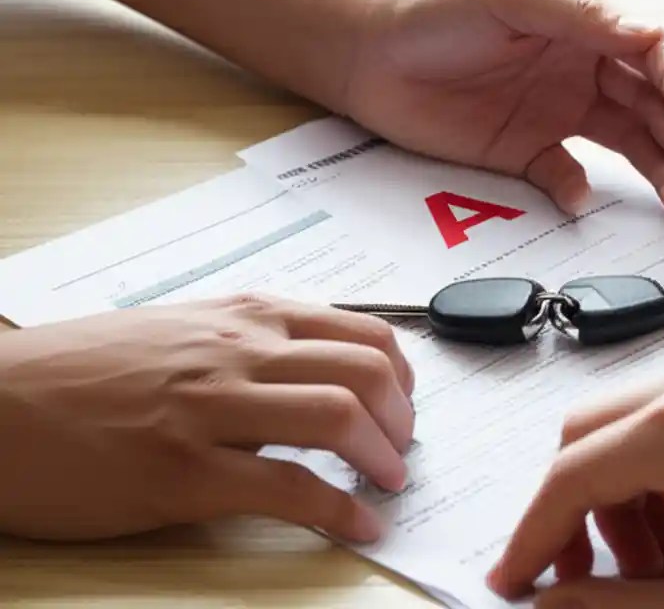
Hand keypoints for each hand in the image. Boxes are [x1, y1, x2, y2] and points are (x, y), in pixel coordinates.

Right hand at [0, 294, 413, 541]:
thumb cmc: (78, 373)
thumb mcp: (177, 332)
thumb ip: (247, 344)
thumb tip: (313, 375)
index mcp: (241, 316)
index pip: (360, 330)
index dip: (402, 374)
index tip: (405, 404)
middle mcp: (236, 350)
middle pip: (366, 369)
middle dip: (404, 417)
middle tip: (403, 450)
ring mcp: (210, 408)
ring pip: (338, 416)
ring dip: (383, 457)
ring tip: (389, 484)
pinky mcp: (183, 471)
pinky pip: (289, 488)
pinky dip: (341, 511)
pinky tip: (358, 527)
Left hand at [340, 0, 663, 213]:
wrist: (365, 54)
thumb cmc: (434, 9)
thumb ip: (580, 17)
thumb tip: (647, 35)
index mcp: (584, 26)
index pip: (651, 53)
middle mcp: (580, 69)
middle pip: (650, 106)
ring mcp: (556, 113)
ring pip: (626, 144)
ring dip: (658, 171)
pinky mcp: (526, 152)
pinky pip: (568, 176)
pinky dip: (582, 190)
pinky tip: (586, 197)